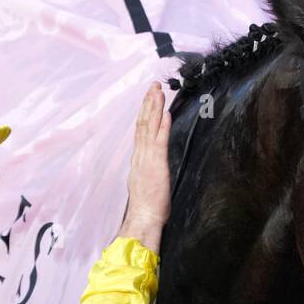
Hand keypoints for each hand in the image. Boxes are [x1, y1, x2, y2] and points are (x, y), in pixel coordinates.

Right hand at [118, 82, 171, 251]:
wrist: (143, 218)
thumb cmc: (147, 207)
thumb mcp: (147, 183)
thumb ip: (149, 171)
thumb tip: (152, 166)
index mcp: (138, 159)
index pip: (140, 131)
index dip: (144, 113)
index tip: (148, 98)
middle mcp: (140, 155)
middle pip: (143, 123)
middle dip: (148, 102)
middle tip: (154, 85)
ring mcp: (147, 158)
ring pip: (149, 127)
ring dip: (154, 107)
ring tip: (158, 90)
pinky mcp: (156, 164)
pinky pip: (159, 141)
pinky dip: (162, 125)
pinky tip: (165, 112)